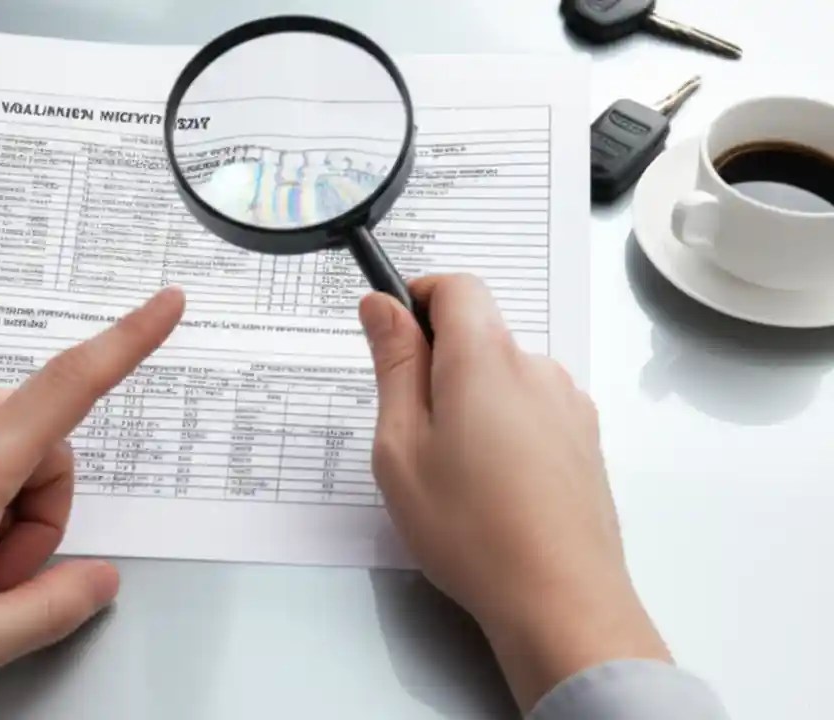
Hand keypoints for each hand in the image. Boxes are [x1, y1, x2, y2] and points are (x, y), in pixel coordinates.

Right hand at [358, 275, 668, 711]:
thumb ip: (393, 365)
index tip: (391, 338)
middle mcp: (536, 368)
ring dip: (472, 401)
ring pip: (505, 377)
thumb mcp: (401, 446)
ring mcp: (569, 405)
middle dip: (437, 365)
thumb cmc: (469, 529)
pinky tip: (492, 488)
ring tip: (453, 472)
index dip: (417, 299)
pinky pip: (532, 411)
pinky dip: (504, 430)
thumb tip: (381, 305)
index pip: (456, 286)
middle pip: (479, 334)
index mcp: (485, 359)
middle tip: (410, 432)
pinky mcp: (586, 441)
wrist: (560, 599)